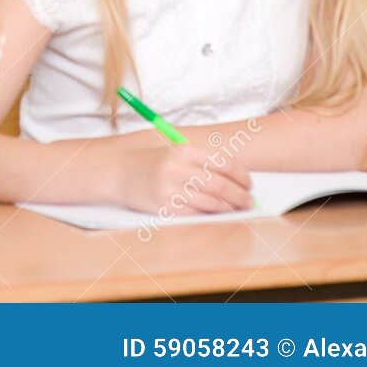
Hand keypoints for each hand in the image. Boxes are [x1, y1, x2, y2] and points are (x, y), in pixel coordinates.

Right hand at [111, 138, 251, 216]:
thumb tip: (235, 177)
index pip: (223, 163)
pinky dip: (211, 216)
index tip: (249, 183)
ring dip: (229, 208)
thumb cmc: (150, 162)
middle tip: (249, 201)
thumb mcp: (173, 151)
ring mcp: (171, 190)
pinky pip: (196, 214)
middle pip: (220, 185)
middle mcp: (177, 169)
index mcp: (182, 150)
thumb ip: (200, 161)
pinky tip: (218, 214)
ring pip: (211, 203)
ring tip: (238, 209)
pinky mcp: (165, 207)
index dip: (241, 176)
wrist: (117, 173)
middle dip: (240, 196)